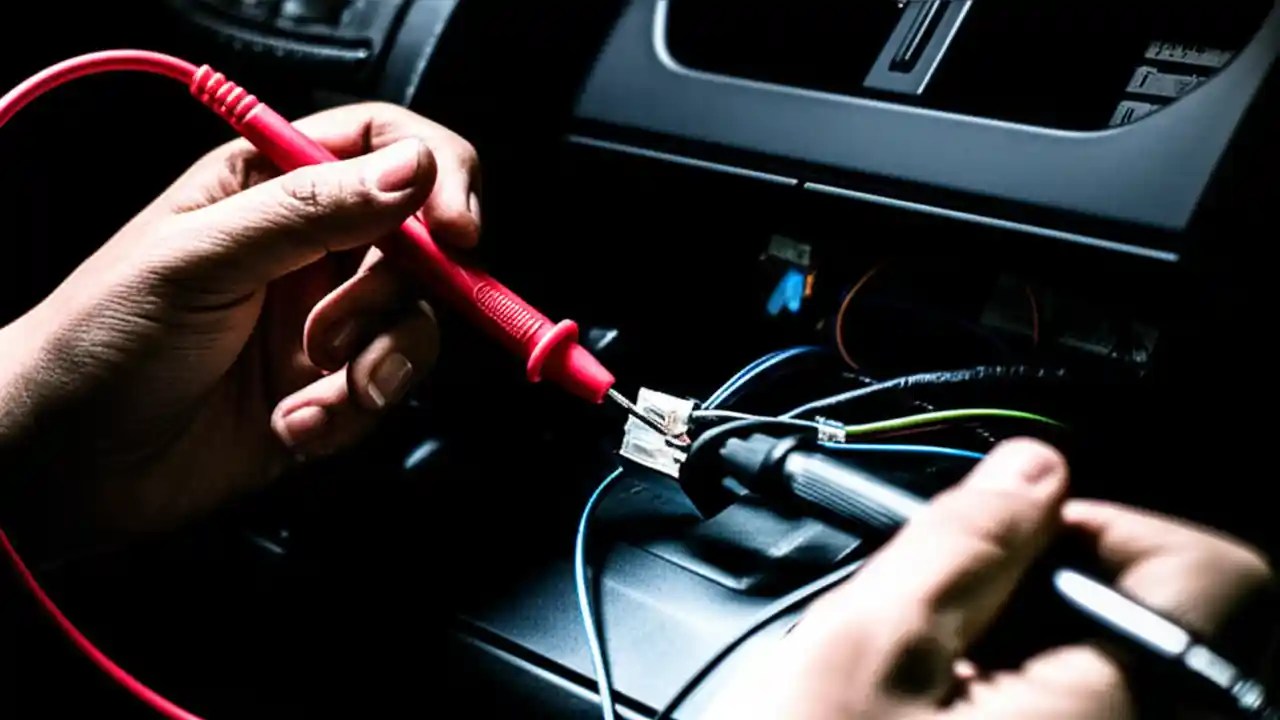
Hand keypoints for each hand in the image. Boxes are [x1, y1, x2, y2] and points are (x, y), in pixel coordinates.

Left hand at [0, 103, 479, 539]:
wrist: (69, 468)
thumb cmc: (100, 342)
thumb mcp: (199, 259)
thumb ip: (308, 211)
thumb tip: (412, 171)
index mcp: (268, 186)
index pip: (382, 146)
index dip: (435, 175)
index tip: (457, 229)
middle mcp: (308, 249)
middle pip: (419, 245)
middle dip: (393, 298)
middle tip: (336, 337)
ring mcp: (326, 323)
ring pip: (417, 324)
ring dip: (379, 367)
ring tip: (313, 391)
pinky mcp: (332, 390)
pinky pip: (389, 392)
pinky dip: (352, 415)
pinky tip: (293, 427)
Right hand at [706, 439, 1275, 718]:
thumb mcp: (863, 651)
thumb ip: (960, 544)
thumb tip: (1029, 474)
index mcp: (1116, 715)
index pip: (1214, 574)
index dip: (1103, 532)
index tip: (1012, 553)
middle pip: (1180, 627)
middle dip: (1066, 594)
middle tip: (962, 626)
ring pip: (1139, 675)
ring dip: (1051, 649)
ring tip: (948, 687)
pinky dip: (1046, 698)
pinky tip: (960, 719)